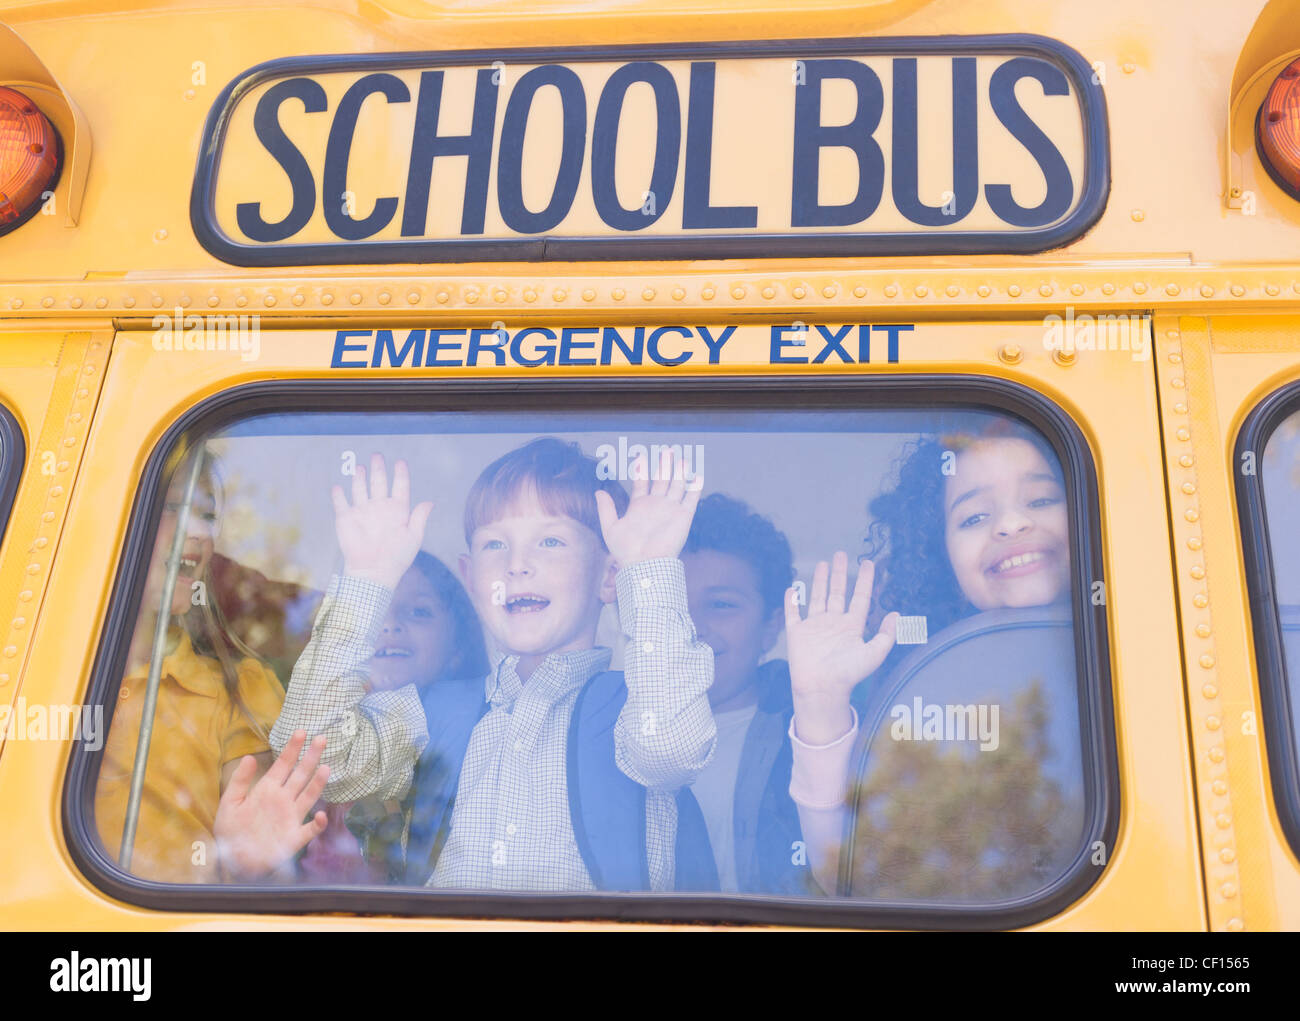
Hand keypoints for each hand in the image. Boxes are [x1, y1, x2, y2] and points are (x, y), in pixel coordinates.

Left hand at [214, 730, 329, 880]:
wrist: (234, 862)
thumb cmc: (231, 832)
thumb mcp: (229, 804)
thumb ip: (239, 781)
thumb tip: (248, 756)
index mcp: (267, 790)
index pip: (283, 765)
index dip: (292, 749)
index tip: (301, 732)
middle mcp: (283, 800)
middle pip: (300, 775)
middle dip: (310, 757)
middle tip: (321, 739)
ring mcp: (290, 818)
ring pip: (308, 796)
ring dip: (317, 783)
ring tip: (326, 767)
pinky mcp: (294, 837)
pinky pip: (310, 829)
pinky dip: (317, 824)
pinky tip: (321, 816)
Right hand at [332, 454, 432, 589]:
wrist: (373, 572)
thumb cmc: (397, 557)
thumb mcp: (413, 536)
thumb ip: (420, 518)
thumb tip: (430, 502)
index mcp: (397, 510)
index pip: (400, 487)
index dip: (400, 474)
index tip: (400, 462)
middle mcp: (379, 508)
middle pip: (379, 482)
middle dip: (378, 469)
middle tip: (377, 455)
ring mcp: (362, 512)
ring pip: (360, 489)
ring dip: (359, 477)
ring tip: (360, 466)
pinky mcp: (346, 519)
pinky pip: (341, 503)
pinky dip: (339, 494)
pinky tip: (338, 486)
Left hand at [595, 447, 702, 565]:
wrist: (645, 565)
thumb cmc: (626, 551)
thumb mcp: (610, 528)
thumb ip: (606, 509)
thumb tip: (599, 491)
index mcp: (639, 506)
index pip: (642, 483)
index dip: (642, 470)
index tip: (641, 457)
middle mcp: (656, 506)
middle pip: (662, 480)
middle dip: (664, 465)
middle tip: (667, 451)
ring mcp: (670, 510)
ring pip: (677, 486)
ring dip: (679, 472)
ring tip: (681, 458)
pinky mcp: (683, 517)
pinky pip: (691, 499)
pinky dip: (695, 488)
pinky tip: (697, 476)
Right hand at [785, 553, 897, 744]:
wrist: (822, 688)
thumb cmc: (849, 673)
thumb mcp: (874, 653)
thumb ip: (886, 634)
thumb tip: (896, 613)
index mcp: (852, 626)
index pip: (861, 598)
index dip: (866, 581)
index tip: (869, 563)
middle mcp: (834, 623)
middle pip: (838, 592)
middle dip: (841, 573)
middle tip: (842, 554)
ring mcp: (814, 626)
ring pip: (818, 597)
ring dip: (820, 581)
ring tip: (823, 564)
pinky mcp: (796, 632)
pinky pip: (793, 613)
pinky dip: (791, 601)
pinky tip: (791, 589)